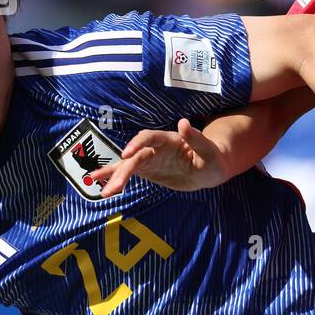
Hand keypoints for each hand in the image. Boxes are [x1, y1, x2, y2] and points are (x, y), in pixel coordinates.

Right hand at [90, 119, 228, 196]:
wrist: (210, 170)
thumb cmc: (213, 158)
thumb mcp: (209, 151)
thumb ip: (196, 138)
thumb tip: (183, 122)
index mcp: (169, 139)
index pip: (149, 138)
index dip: (136, 144)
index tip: (126, 154)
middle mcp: (155, 148)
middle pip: (135, 157)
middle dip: (123, 171)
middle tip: (114, 188)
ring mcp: (150, 159)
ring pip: (128, 166)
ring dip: (114, 177)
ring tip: (104, 192)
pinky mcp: (148, 171)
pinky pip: (128, 174)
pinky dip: (114, 178)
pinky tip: (100, 186)